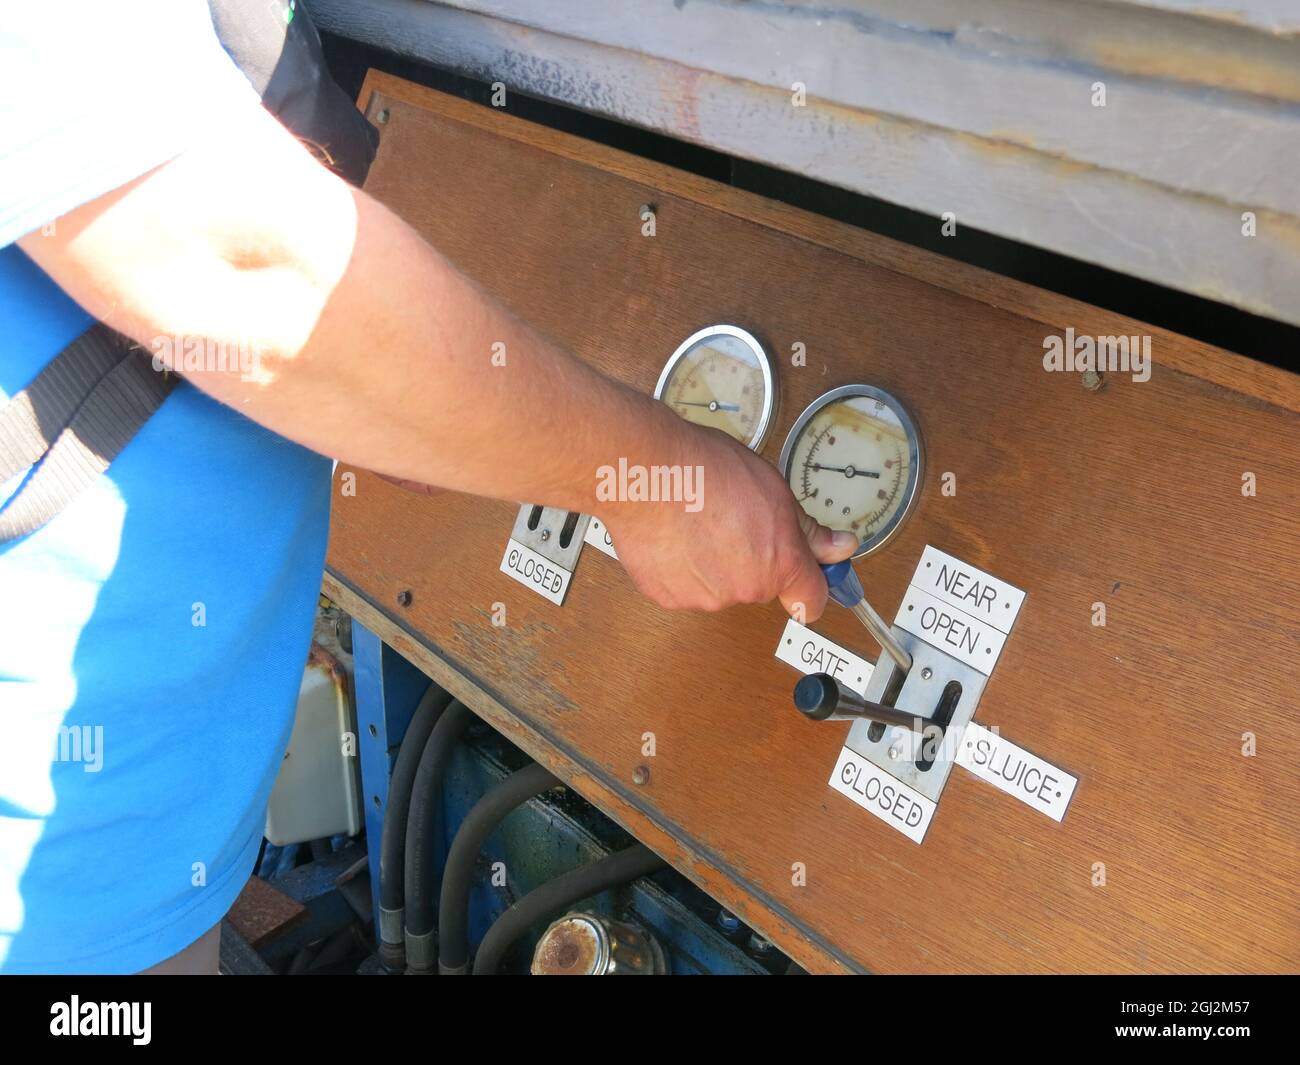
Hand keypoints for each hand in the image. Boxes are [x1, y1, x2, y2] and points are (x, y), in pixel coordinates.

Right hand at [599, 426, 858, 619]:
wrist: (645, 474)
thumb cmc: (704, 471)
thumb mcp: (772, 489)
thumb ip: (808, 530)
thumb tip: (840, 547)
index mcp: (780, 563)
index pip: (812, 602)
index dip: (810, 587)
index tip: (807, 578)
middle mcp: (746, 589)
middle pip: (762, 586)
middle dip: (754, 559)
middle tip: (736, 521)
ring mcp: (705, 597)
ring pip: (721, 586)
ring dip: (715, 563)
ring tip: (699, 522)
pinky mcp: (669, 598)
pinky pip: (686, 587)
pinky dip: (683, 568)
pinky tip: (677, 534)